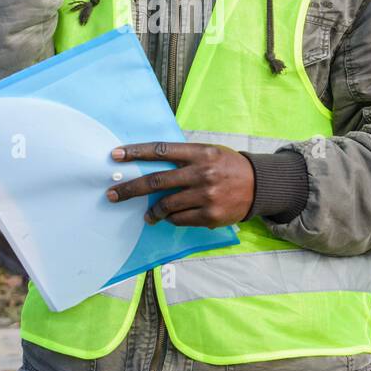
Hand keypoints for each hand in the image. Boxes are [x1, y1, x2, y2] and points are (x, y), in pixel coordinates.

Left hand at [105, 142, 253, 228]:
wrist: (259, 185)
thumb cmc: (227, 166)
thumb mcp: (209, 152)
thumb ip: (184, 156)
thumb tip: (151, 163)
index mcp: (199, 153)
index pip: (161, 150)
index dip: (136, 153)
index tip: (115, 155)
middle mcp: (201, 173)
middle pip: (156, 181)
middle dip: (129, 188)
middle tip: (112, 194)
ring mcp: (205, 196)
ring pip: (166, 205)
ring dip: (152, 212)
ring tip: (147, 215)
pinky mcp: (209, 215)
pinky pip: (180, 219)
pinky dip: (171, 219)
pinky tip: (171, 218)